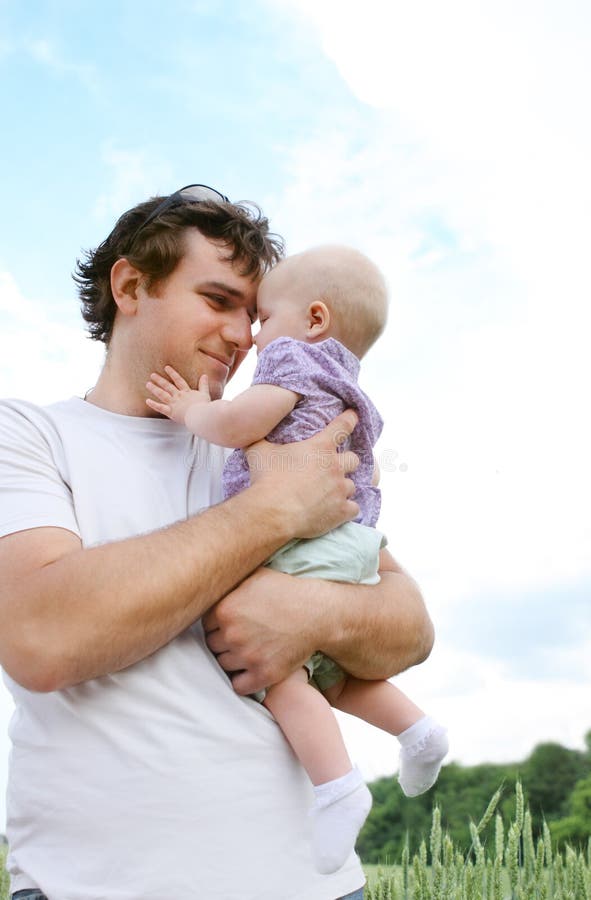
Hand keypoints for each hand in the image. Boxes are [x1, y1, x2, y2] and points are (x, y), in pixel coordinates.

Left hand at [146, 366, 210, 423]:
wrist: (200, 416)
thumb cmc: (204, 407)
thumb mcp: (205, 394)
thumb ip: (203, 385)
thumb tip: (204, 376)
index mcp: (186, 392)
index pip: (178, 380)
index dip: (172, 373)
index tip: (166, 368)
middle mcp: (178, 396)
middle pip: (167, 386)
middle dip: (159, 380)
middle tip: (152, 375)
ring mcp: (174, 404)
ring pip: (162, 394)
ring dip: (155, 389)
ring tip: (148, 384)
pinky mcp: (171, 412)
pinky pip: (160, 408)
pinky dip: (153, 404)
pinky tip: (147, 401)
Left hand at [203, 567, 320, 694]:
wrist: (317, 613)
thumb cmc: (287, 592)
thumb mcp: (255, 576)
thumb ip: (231, 584)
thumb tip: (214, 583)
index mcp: (225, 610)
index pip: (206, 625)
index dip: (219, 624)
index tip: (231, 624)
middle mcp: (232, 634)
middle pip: (213, 646)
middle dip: (224, 641)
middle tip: (242, 636)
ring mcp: (247, 656)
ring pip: (223, 665)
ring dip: (233, 660)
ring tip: (249, 650)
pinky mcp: (263, 674)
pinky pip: (238, 686)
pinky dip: (242, 680)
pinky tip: (250, 670)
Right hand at [245, 409, 360, 538]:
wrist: (272, 512)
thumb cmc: (267, 479)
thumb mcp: (259, 451)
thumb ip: (260, 439)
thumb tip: (251, 432)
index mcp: (320, 447)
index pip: (342, 426)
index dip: (350, 419)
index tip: (353, 416)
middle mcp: (335, 466)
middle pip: (353, 459)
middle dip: (346, 462)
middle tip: (333, 468)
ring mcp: (340, 489)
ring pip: (352, 485)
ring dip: (342, 487)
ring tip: (330, 493)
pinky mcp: (341, 511)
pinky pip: (353, 508)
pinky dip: (346, 509)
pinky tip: (336, 511)